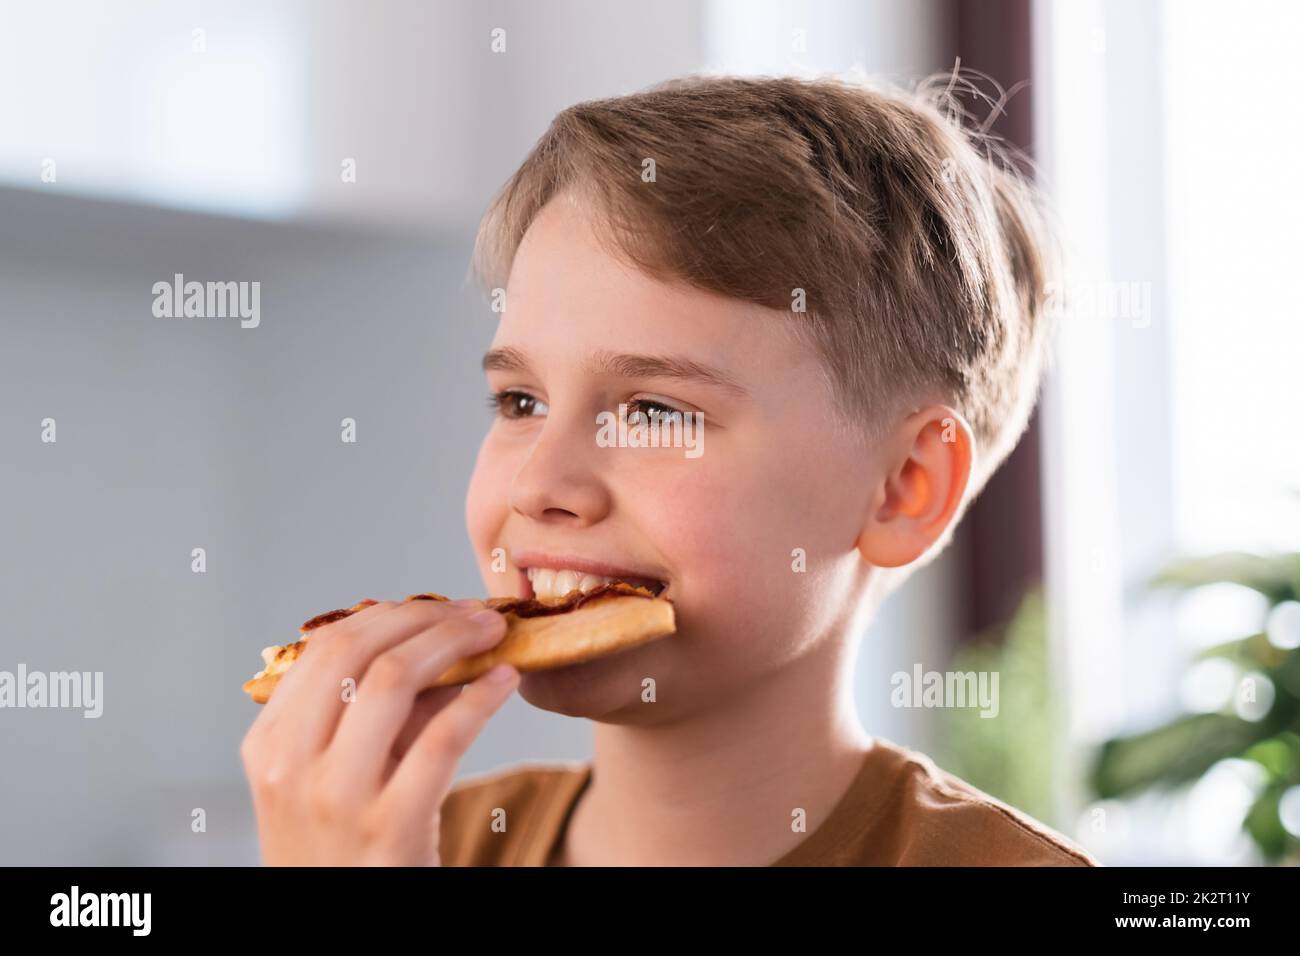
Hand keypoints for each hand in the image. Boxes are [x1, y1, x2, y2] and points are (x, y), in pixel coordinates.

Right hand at [239, 598, 517, 864]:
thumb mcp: (336, 777)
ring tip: (492, 634)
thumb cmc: (348, 848)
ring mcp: (336, 800)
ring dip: (452, 643)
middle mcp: (291, 768)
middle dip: (423, 618)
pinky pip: (441, 740)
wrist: (342, 926)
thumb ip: (377, 715)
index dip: (387, 615)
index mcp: (269, 745)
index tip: (435, 606)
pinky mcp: (389, 831)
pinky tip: (505, 682)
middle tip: (473, 612)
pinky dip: (480, 699)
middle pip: (355, 652)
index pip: (323, 648)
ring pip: (392, 681)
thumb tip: (440, 641)